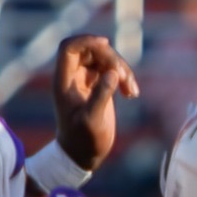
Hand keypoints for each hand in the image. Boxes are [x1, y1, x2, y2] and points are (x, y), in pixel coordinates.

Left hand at [52, 34, 139, 171]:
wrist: (83, 156)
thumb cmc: (84, 141)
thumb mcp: (92, 121)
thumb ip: (101, 96)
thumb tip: (113, 74)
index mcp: (64, 81)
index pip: (69, 48)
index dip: (86, 40)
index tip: (106, 45)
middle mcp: (73, 77)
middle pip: (91, 50)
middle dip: (111, 58)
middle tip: (125, 79)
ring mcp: (86, 80)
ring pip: (104, 59)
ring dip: (122, 69)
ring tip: (132, 92)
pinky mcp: (98, 86)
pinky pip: (111, 70)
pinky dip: (124, 78)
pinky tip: (132, 94)